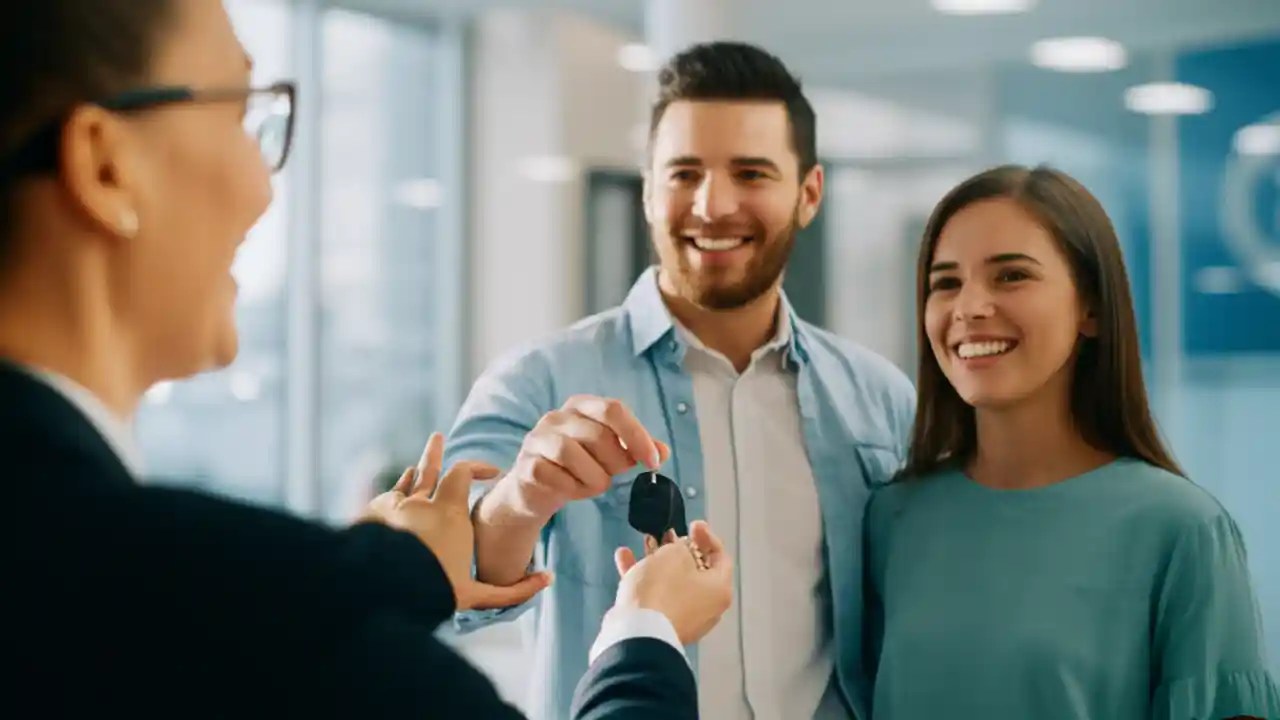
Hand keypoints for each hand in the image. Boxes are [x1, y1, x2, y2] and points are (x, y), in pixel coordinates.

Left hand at [363, 433, 552, 610]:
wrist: (386, 592)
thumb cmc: (437, 591)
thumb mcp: (477, 594)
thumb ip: (513, 588)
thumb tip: (547, 579)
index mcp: (449, 512)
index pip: (464, 473)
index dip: (479, 468)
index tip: (492, 473)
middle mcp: (420, 502)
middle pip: (429, 469)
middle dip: (434, 454)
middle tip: (436, 438)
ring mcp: (392, 507)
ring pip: (406, 482)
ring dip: (415, 472)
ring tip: (416, 466)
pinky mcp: (371, 517)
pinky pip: (387, 497)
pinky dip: (396, 493)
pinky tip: (395, 493)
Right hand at [493, 395, 669, 520]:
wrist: (535, 490)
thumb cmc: (578, 467)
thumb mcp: (611, 456)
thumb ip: (636, 450)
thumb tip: (663, 451)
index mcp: (581, 406)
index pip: (613, 409)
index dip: (637, 435)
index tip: (653, 462)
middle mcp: (557, 417)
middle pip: (598, 435)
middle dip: (614, 463)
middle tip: (611, 475)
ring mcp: (537, 439)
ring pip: (572, 454)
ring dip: (593, 478)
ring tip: (593, 485)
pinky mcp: (526, 465)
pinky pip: (555, 476)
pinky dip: (571, 488)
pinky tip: (571, 489)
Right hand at [611, 520, 732, 644]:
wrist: (638, 632)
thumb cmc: (662, 590)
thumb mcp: (674, 555)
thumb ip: (680, 547)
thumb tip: (679, 553)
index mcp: (719, 589)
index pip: (721, 557)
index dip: (707, 536)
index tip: (692, 525)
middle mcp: (706, 607)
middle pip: (696, 570)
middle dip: (679, 549)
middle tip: (668, 534)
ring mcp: (683, 617)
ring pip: (672, 582)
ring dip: (658, 561)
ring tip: (645, 542)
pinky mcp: (661, 624)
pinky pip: (655, 595)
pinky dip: (643, 578)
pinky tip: (625, 558)